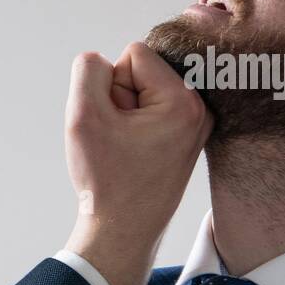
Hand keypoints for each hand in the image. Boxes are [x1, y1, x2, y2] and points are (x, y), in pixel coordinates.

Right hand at [63, 42, 212, 284]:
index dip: (112, 84)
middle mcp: (200, 109)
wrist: (122, 231)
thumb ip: (89, 69)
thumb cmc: (106, 181)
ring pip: (146, 88)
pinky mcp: (188, 133)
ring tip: (127, 146)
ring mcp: (197, 122)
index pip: (135, 53)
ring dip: (128, 111)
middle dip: (122, 96)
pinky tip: (136, 149)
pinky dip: (138, 122)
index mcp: (185, 102)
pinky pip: (153, 106)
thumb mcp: (84, 115)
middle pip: (144, 68)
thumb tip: (104, 60)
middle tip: (121, 139)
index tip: (116, 123)